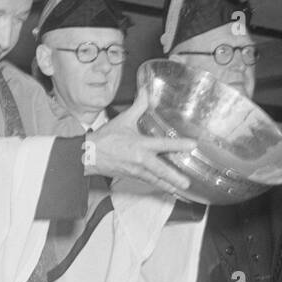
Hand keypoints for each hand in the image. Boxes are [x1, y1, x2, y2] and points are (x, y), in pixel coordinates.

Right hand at [84, 81, 194, 196]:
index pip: (163, 144)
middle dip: (174, 178)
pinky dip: (159, 185)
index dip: (179, 145)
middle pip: (161, 171)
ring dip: (169, 185)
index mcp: (140, 145)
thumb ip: (139, 106)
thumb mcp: (123, 120)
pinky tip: (167, 188)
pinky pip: (149, 182)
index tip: (192, 145)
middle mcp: (140, 160)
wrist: (88, 155)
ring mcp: (136, 171)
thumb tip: (147, 92)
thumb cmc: (105, 139)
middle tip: (186, 184)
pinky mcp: (132, 176)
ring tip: (181, 190)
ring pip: (156, 180)